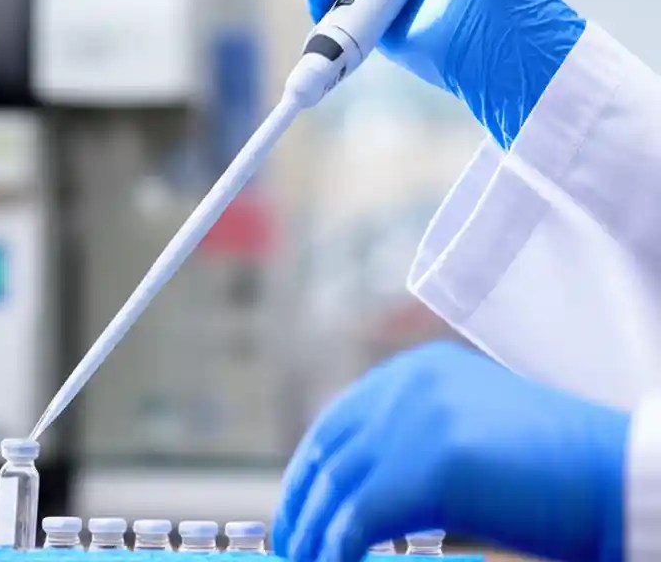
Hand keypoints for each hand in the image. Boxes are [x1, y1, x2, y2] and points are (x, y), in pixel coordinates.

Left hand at [271, 342, 627, 561]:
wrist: (625, 477)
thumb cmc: (563, 472)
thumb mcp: (474, 437)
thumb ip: (417, 443)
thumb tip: (365, 492)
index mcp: (417, 372)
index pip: (338, 423)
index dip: (310, 472)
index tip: (297, 508)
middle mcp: (408, 386)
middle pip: (327, 453)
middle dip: (300, 504)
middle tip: (290, 544)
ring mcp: (415, 422)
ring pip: (334, 489)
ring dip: (312, 534)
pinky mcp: (427, 469)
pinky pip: (357, 521)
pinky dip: (336, 550)